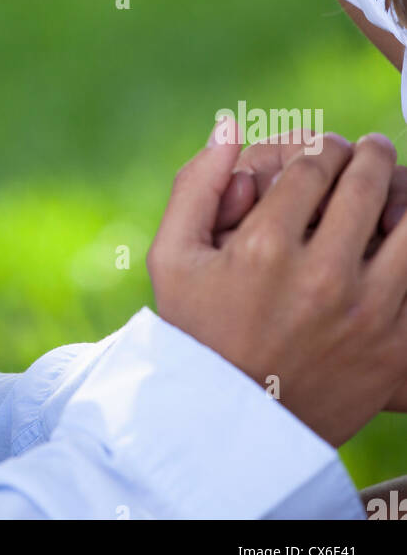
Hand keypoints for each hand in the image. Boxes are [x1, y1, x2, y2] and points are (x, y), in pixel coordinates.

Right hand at [147, 128, 406, 446]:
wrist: (231, 428)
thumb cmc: (197, 334)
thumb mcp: (171, 258)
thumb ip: (195, 183)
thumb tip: (228, 126)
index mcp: (265, 249)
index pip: (312, 163)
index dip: (320, 144)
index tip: (321, 149)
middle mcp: (321, 278)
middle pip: (363, 183)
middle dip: (366, 154)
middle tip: (367, 149)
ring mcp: (366, 315)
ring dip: (402, 193)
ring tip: (394, 185)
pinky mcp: (395, 349)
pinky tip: (399, 237)